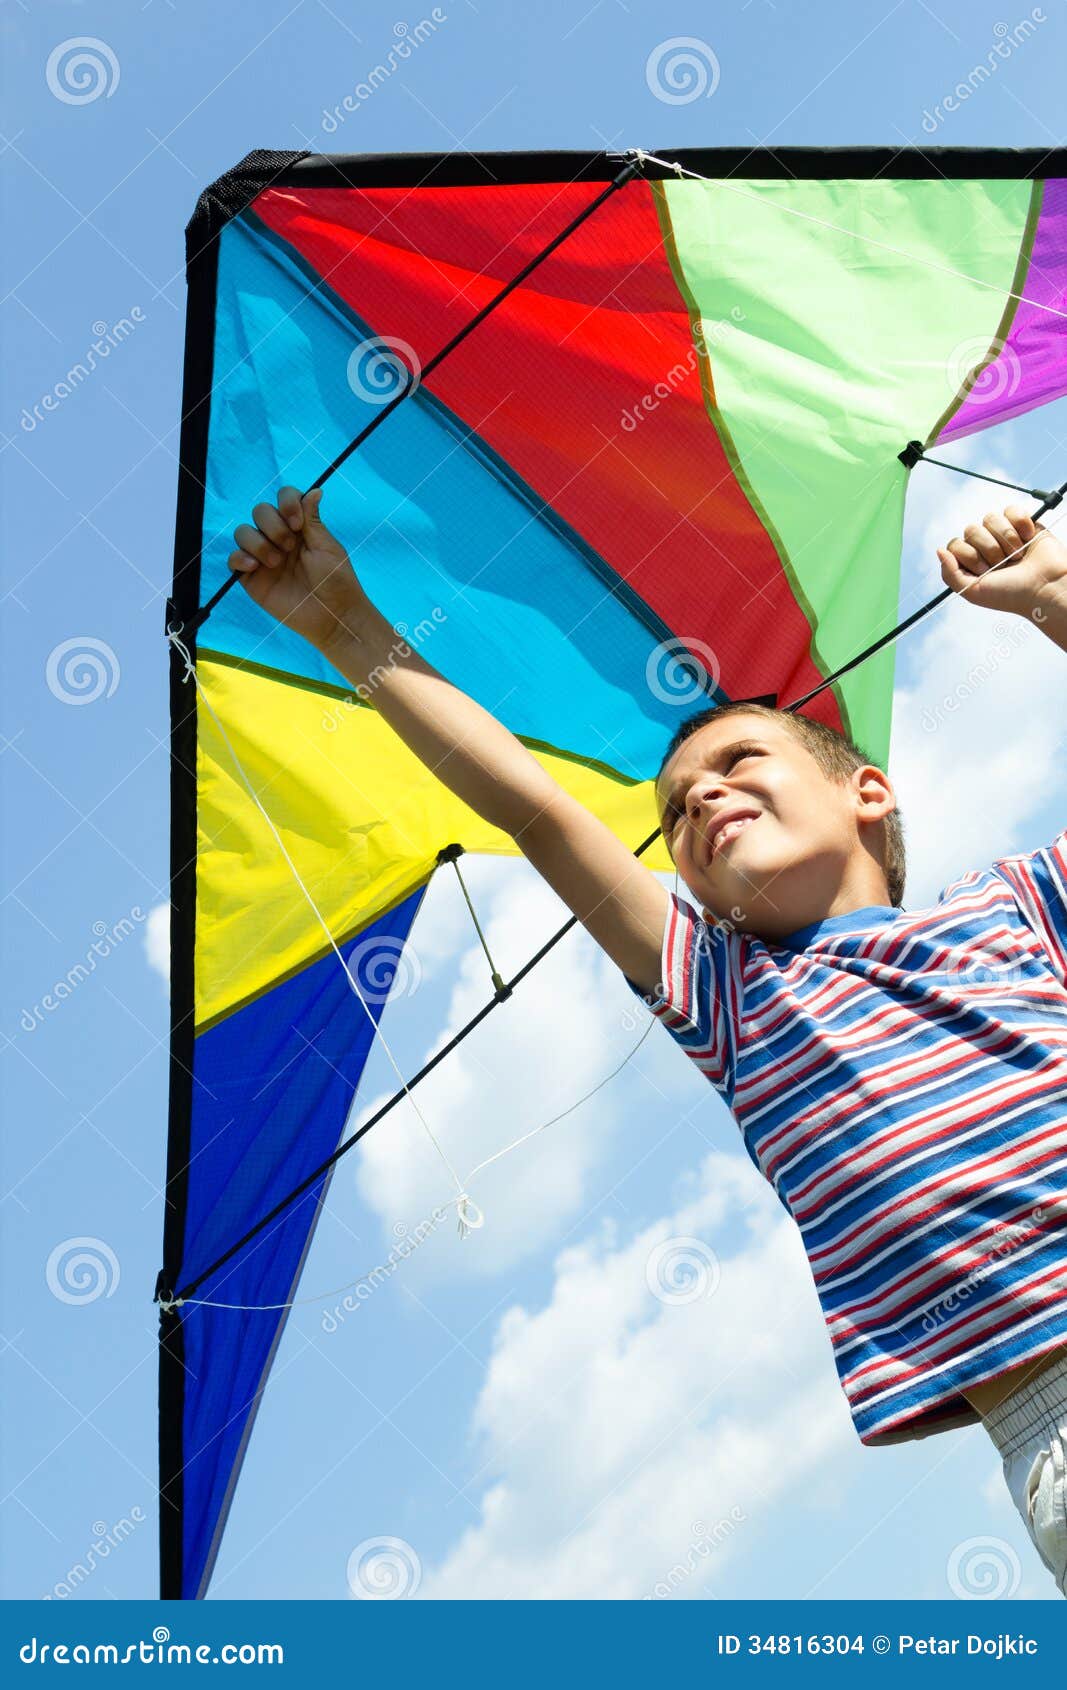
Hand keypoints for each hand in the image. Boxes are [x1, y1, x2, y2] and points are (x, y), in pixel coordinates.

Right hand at [228, 485, 364, 650]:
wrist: (332, 616)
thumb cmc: (336, 581)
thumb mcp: (327, 546)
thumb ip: (312, 519)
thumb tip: (315, 489)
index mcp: (299, 527)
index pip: (284, 499)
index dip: (286, 503)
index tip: (297, 524)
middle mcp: (279, 538)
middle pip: (260, 511)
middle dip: (273, 525)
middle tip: (289, 548)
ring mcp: (264, 557)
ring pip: (243, 532)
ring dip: (258, 542)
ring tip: (277, 562)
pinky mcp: (252, 578)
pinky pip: (233, 559)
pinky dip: (240, 558)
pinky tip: (255, 566)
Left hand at [937, 504, 1066, 619]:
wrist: (1044, 587)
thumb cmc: (1010, 594)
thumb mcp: (973, 591)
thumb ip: (950, 574)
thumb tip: (939, 550)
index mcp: (972, 561)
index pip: (955, 544)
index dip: (969, 555)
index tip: (985, 571)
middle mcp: (985, 546)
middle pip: (971, 529)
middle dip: (988, 549)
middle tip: (1004, 564)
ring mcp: (1004, 533)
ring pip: (990, 518)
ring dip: (1005, 539)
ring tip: (1018, 555)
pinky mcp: (1023, 523)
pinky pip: (1011, 510)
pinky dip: (1020, 524)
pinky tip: (1028, 538)